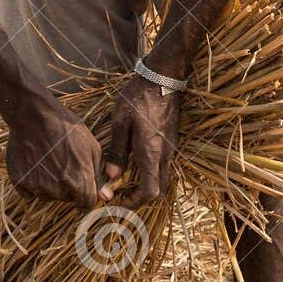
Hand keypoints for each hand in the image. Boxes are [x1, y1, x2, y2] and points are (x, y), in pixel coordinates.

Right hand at [6, 94, 102, 206]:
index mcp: (79, 182)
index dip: (85, 196)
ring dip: (49, 185)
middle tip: (62, 163)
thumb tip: (106, 197)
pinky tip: (34, 163)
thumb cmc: (66, 128)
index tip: (82, 186)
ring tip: (47, 161)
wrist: (34, 115)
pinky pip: (29, 192)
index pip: (86, 205)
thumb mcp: (91, 147)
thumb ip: (98, 176)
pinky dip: (32, 182)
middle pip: (66, 199)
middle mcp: (58, 189)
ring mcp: (37, 186)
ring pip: (47, 196)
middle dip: (67, 187)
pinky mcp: (20, 182)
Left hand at [101, 73, 179, 203]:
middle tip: (122, 193)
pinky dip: (151, 173)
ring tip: (126, 179)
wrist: (162, 79)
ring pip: (162, 178)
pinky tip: (136, 163)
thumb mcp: (121, 122)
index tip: (119, 201)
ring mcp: (170, 149)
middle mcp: (164, 155)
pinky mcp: (171, 141)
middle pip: (159, 189)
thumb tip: (111, 175)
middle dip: (141, 197)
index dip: (134, 202)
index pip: (150, 192)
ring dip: (146, 185)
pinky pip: (163, 166)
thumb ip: (117, 151)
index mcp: (151, 153)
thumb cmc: (138, 97)